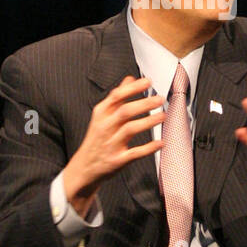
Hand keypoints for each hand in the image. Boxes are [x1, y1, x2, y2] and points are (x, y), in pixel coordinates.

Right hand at [63, 76, 163, 214]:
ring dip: (148, 122)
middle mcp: (104, 128)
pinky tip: (161, 142)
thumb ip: (116, 97)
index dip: (133, 88)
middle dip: (144, 104)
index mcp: (101, 114)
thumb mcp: (102, 116)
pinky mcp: (117, 160)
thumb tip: (129, 78)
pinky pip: (135, 153)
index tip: (148, 82)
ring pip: (130, 129)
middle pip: (125, 112)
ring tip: (163, 116)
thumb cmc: (97, 138)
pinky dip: (149, 148)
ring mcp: (110, 144)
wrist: (83, 168)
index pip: (116, 96)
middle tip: (160, 99)